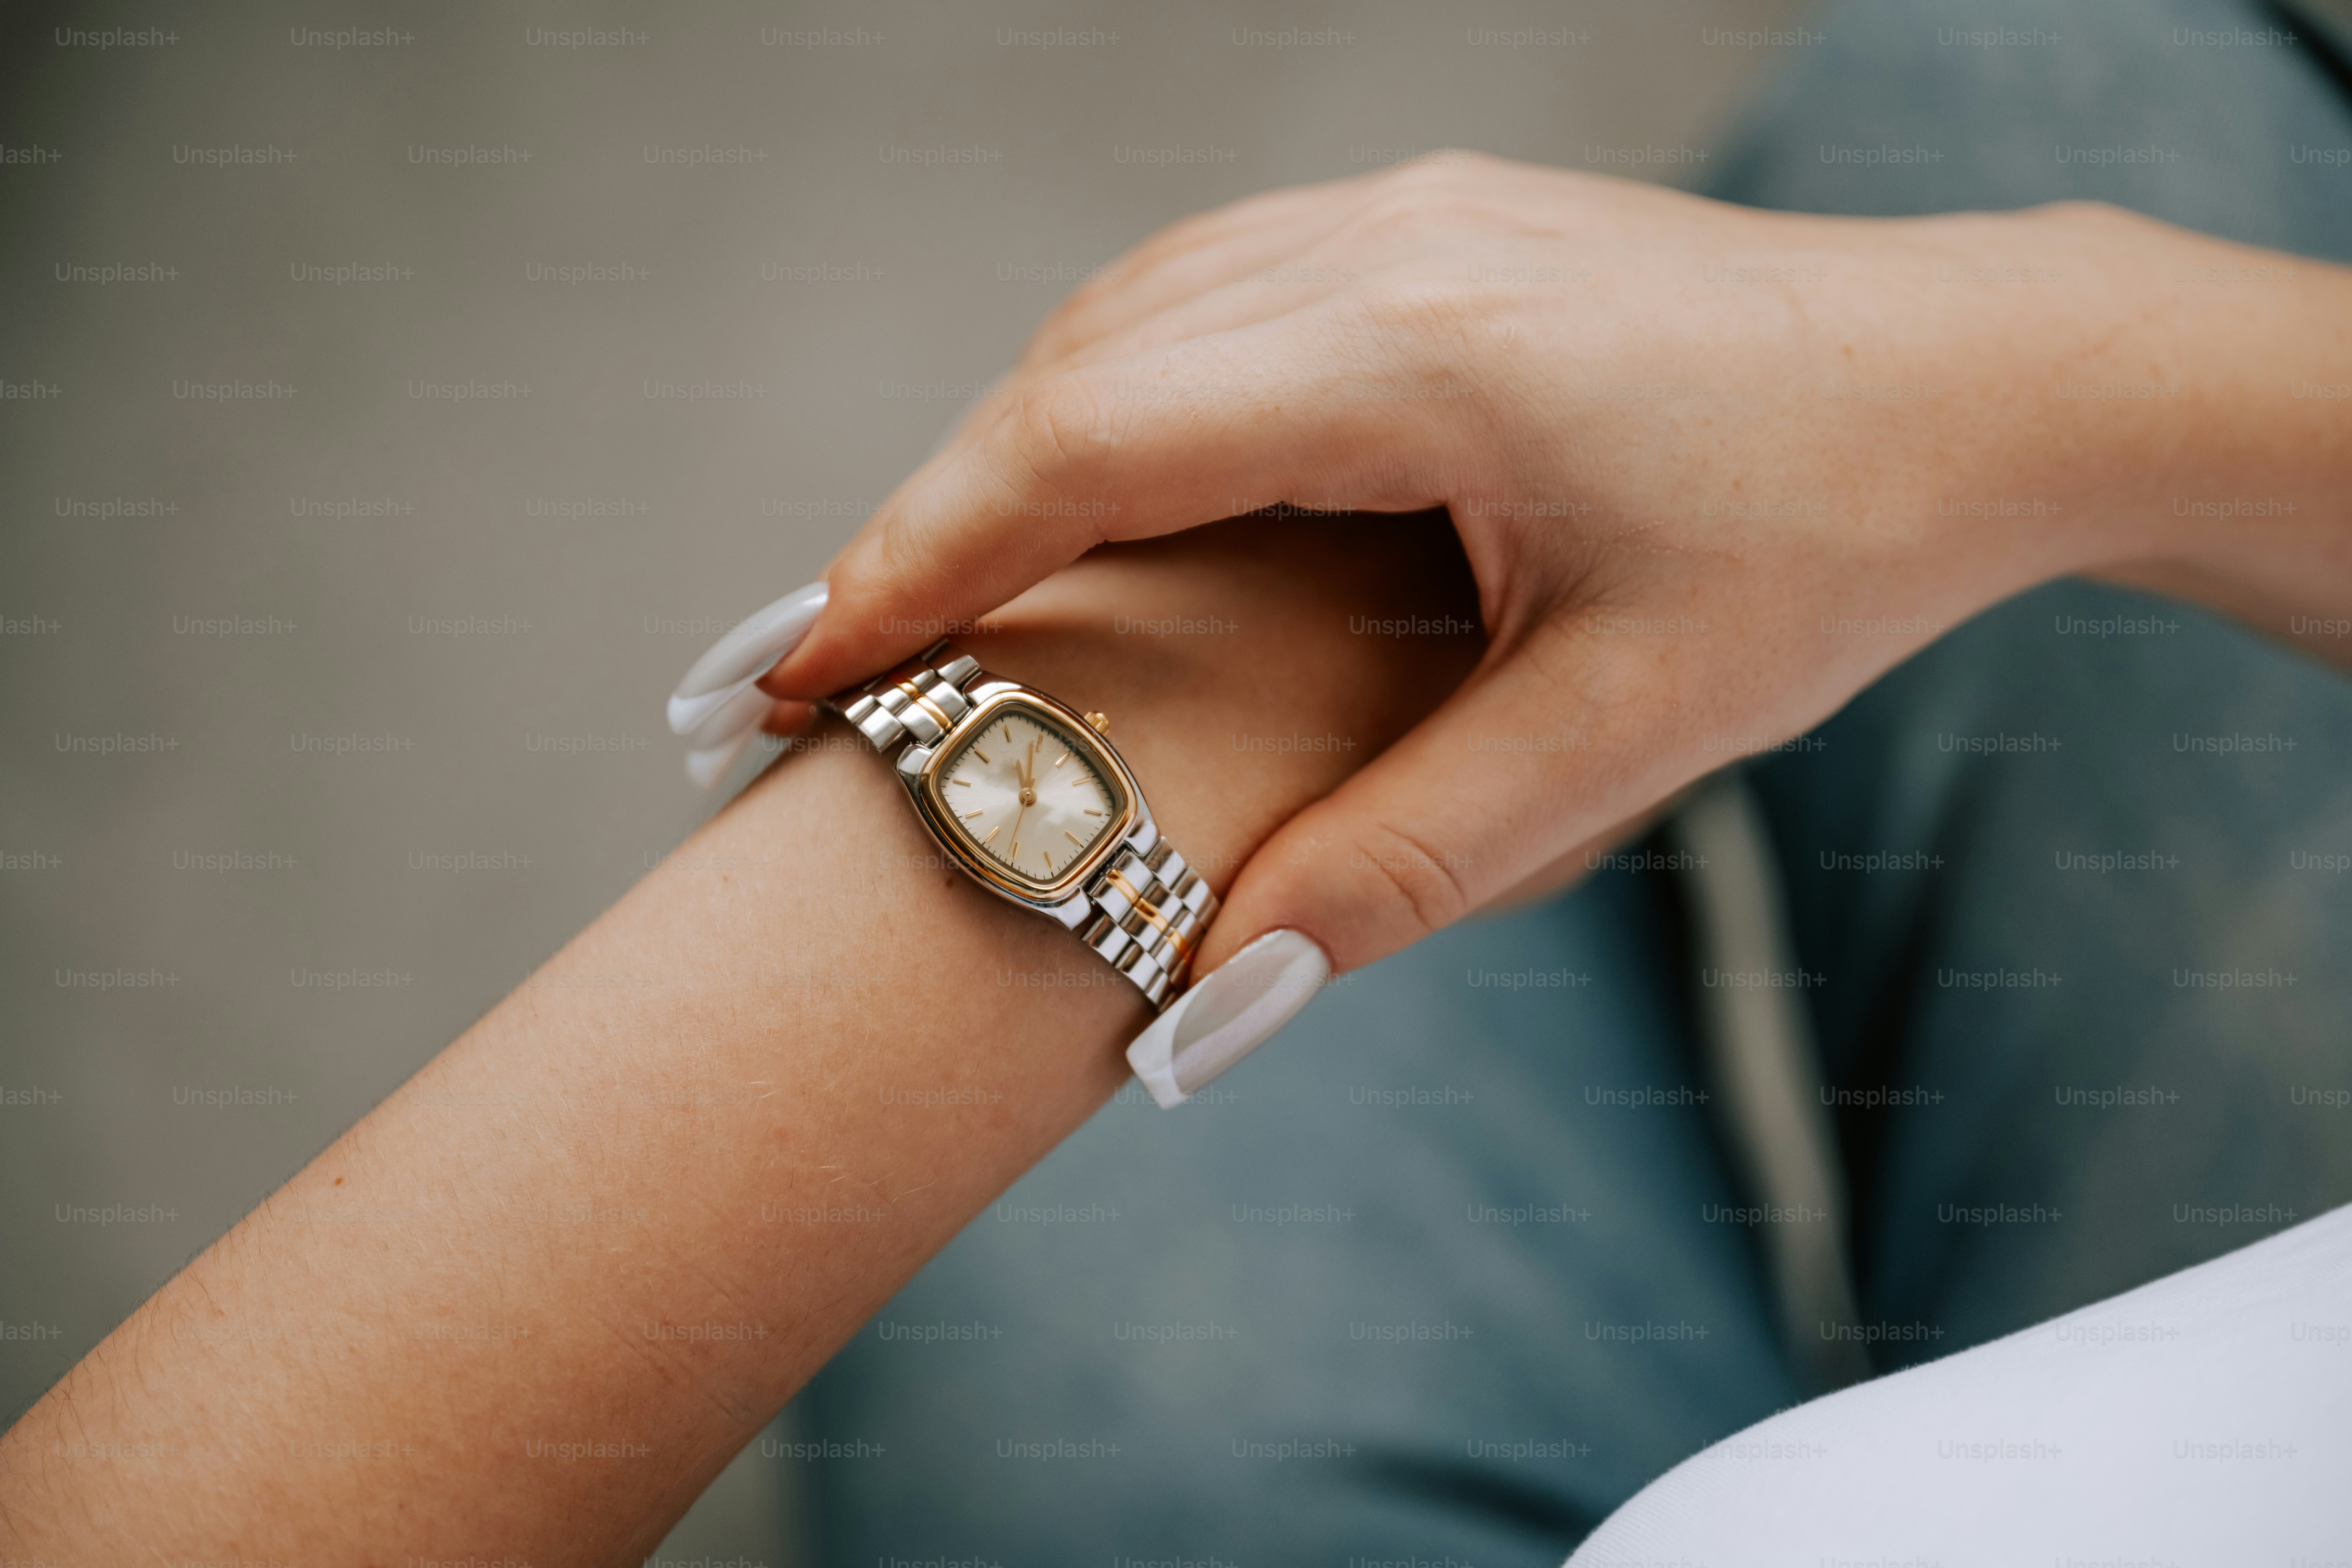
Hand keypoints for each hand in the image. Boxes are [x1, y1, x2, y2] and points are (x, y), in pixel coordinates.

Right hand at [764, 153, 2346, 990]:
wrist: (1984, 379)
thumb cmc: (1832, 541)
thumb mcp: (1629, 731)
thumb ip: (1413, 862)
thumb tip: (1213, 999)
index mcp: (1420, 359)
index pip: (1084, 448)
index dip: (915, 562)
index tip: (790, 670)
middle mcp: (1389, 246)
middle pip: (1074, 372)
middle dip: (929, 519)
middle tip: (807, 664)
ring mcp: (1410, 211)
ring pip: (1129, 315)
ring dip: (1016, 450)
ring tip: (929, 597)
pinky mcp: (1434, 223)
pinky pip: (1210, 289)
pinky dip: (1117, 391)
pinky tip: (1092, 485)